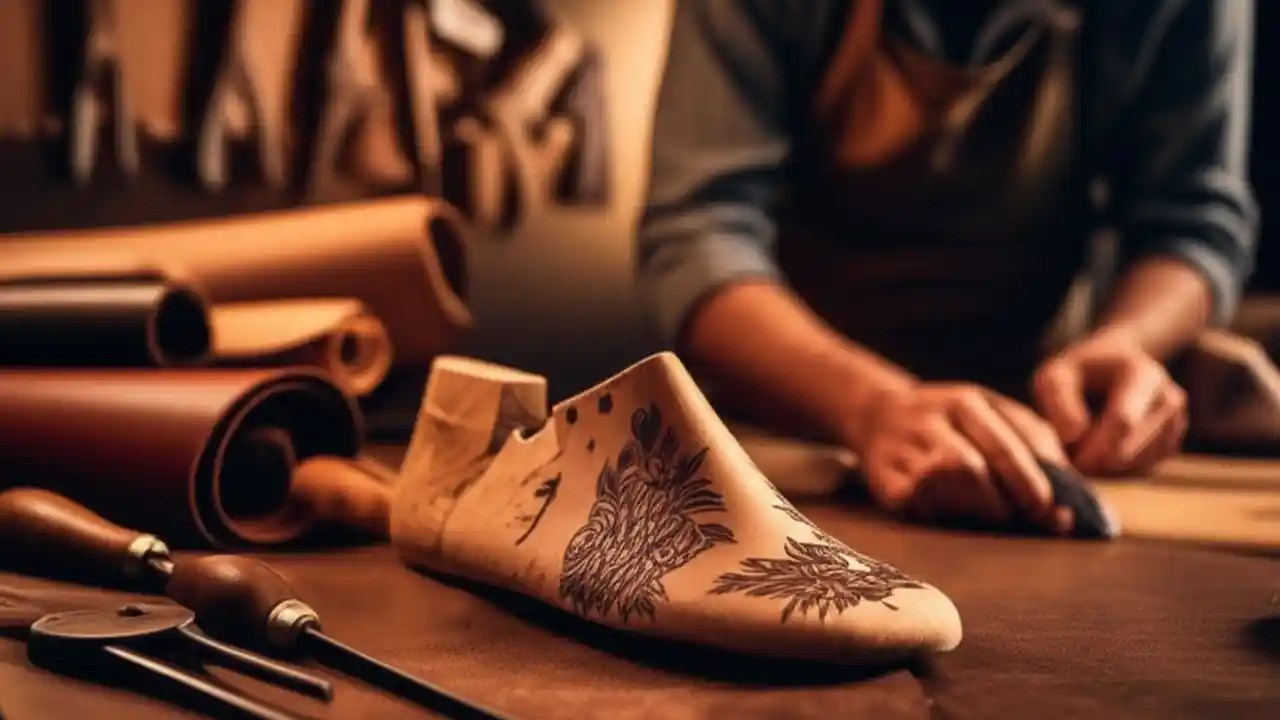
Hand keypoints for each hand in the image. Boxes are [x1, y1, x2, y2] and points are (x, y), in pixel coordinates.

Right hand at [856, 383, 1072, 532]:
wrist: (880, 415)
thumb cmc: (953, 421)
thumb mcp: (992, 411)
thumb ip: (1032, 438)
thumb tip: (1070, 484)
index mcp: (964, 401)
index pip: (1002, 446)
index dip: (1029, 483)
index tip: (1052, 512)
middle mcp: (929, 422)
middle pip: (971, 470)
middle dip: (1005, 503)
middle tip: (1024, 521)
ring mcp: (902, 450)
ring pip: (944, 489)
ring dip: (975, 511)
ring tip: (990, 517)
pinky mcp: (884, 479)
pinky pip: (917, 504)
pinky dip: (941, 514)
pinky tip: (952, 513)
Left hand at [1033, 330, 1186, 474]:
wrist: (1109, 372)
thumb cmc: (1078, 375)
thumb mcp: (1056, 375)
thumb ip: (1058, 399)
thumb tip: (1073, 435)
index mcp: (1143, 374)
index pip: (1124, 420)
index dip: (1095, 446)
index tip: (1072, 460)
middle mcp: (1168, 400)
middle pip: (1131, 449)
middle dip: (1095, 460)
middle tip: (1067, 457)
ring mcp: (1174, 426)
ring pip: (1135, 466)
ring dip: (1102, 467)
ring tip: (1078, 449)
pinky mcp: (1169, 448)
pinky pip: (1139, 473)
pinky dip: (1114, 471)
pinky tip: (1096, 454)